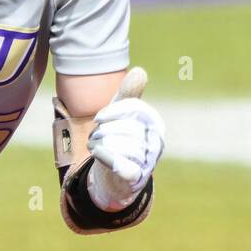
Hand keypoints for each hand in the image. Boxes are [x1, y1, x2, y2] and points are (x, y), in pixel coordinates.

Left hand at [86, 67, 164, 211]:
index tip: (98, 118)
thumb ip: (129, 94)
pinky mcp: (136, 179)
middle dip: (105, 129)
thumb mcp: (123, 116)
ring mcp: (148, 163)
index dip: (115, 111)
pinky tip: (97, 153)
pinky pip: (124, 166)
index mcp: (155, 125)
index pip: (138, 110)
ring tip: (94, 145)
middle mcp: (157, 143)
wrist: (117, 178)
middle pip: (129, 128)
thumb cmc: (121, 140)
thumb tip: (141, 71)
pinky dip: (107, 158)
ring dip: (101, 143)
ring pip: (123, 146)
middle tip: (94, 134)